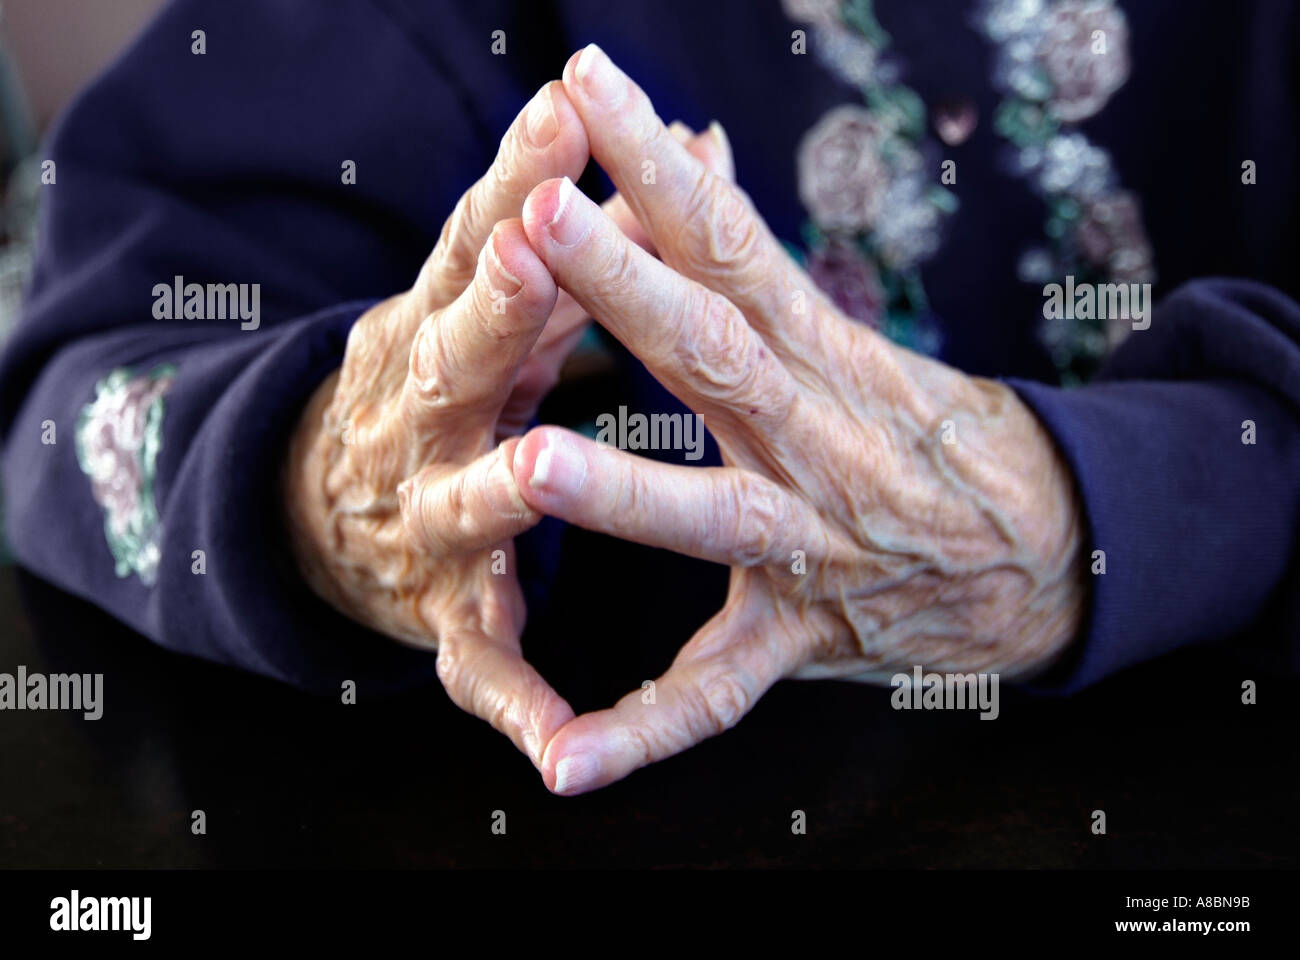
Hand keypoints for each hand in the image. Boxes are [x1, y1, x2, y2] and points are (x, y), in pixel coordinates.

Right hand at [283, 78, 732, 766]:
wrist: (333, 513)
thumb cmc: (447, 386)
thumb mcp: (492, 305)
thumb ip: (570, 234)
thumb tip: (683, 140)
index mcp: (446, 334)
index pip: (477, 244)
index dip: (516, 181)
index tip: (565, 112)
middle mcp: (426, 420)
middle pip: (456, 356)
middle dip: (495, 304)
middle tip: (532, 248)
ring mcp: (428, 521)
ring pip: (462, 504)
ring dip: (495, 487)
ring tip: (530, 473)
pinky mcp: (448, 615)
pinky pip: (483, 662)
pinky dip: (518, 701)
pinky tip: (557, 749)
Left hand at [512, 46, 1087, 792]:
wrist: (1056, 552)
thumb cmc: (932, 435)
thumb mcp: (856, 337)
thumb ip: (757, 260)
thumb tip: (694, 147)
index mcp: (825, 361)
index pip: (736, 246)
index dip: (664, 169)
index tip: (588, 92)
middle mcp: (817, 444)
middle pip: (714, 354)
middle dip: (625, 283)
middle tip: (540, 217)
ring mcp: (810, 546)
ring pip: (715, 514)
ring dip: (628, 489)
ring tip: (535, 459)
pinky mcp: (802, 636)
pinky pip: (720, 691)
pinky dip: (647, 730)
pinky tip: (568, 766)